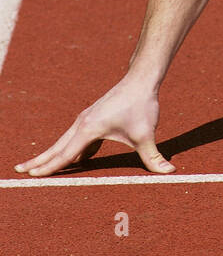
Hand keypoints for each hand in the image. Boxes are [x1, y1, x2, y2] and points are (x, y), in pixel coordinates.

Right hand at [15, 78, 174, 176]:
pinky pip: (78, 139)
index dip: (49, 167)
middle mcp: (82, 124)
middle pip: (56, 147)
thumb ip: (154, 157)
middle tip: (19, 171)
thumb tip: (170, 173)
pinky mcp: (93, 119)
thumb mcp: (147, 134)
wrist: (142, 79)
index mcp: (88, 129)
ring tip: (37, 167)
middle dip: (39, 161)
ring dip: (51, 155)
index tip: (33, 176)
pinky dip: (70, 150)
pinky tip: (75, 161)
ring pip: (64, 142)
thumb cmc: (142, 105)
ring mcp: (86, 120)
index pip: (65, 154)